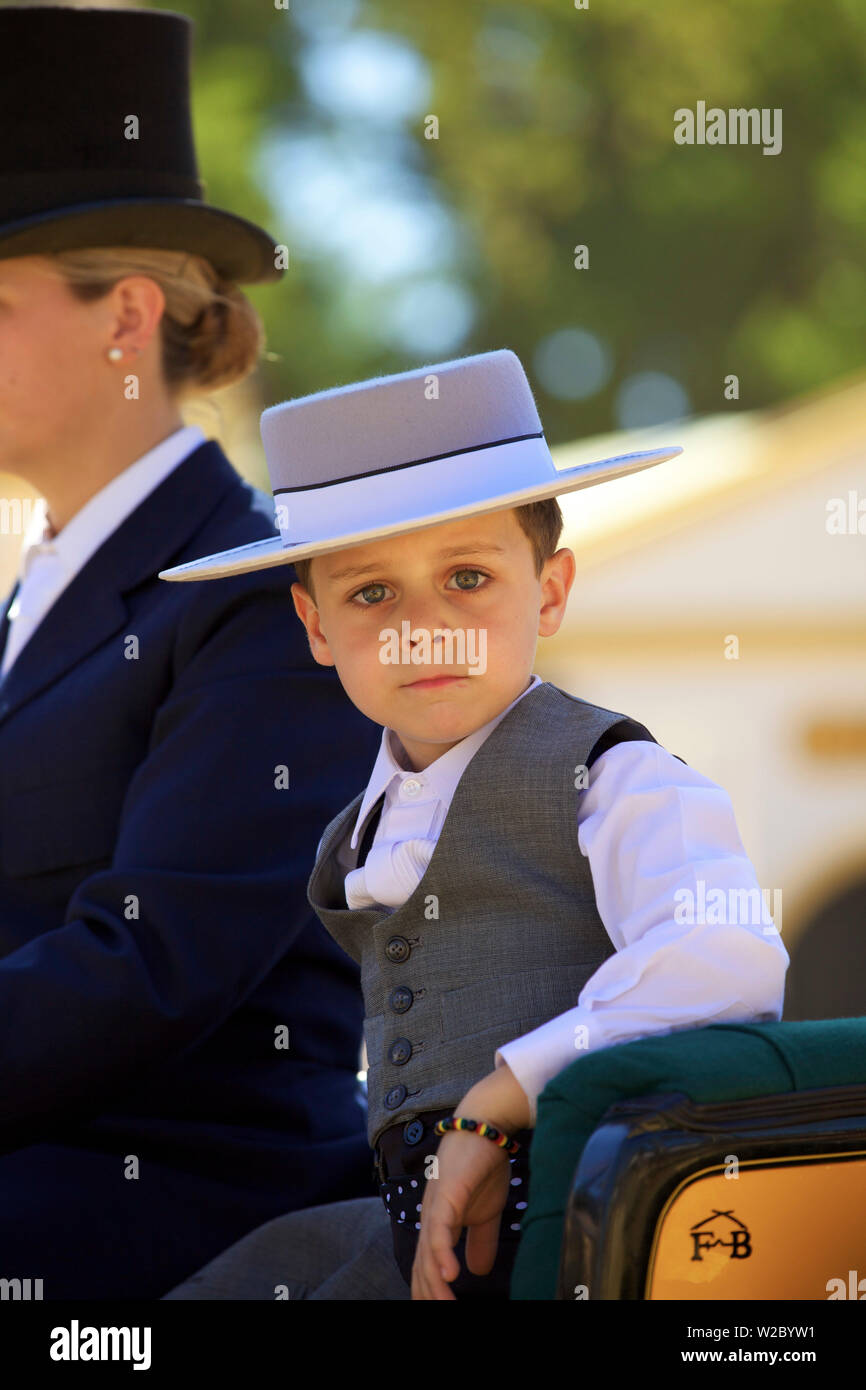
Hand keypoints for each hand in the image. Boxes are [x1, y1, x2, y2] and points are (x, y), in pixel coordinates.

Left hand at [410, 1063, 531, 1299]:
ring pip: (428, 1253)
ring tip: (444, 1307)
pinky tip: (450, 1275)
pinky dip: (442, 1253)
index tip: (439, 1312)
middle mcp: (430, 1216)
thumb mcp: (486, 1211)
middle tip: (441, 1318)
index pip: (426, 1266)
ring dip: (435, 1284)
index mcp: (438, 1222)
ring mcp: (436, 1204)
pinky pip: (441, 1228)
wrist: (487, 1125)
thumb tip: (479, 1272)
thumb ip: (480, 1240)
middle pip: (421, 1266)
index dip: (429, 1292)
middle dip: (429, 1296)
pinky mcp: (447, 1192)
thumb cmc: (483, 1164)